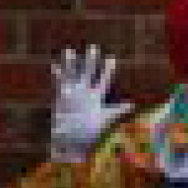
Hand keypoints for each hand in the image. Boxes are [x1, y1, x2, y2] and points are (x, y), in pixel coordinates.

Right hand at [49, 45, 129, 161]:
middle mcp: (84, 93)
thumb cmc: (91, 132)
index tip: (112, 57)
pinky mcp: (62, 98)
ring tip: (68, 50)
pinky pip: (59, 84)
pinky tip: (54, 65)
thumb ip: (119, 109)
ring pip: (72, 75)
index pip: (103, 80)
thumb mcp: (106, 118)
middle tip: (94, 47)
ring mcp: (73, 94)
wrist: (73, 141)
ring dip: (70, 63)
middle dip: (90, 61)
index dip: (107, 69)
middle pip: (88, 73)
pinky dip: (57, 75)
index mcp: (95, 96)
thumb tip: (133, 104)